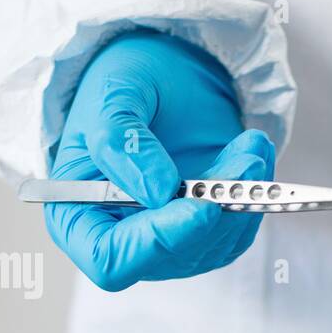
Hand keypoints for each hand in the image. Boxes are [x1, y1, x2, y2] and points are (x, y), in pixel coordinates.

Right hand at [45, 30, 273, 291]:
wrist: (167, 73)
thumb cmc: (128, 82)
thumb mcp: (113, 93)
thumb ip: (122, 141)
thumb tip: (158, 193)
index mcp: (77, 215)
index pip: (111, 259)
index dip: (155, 243)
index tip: (198, 207)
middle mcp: (122, 239)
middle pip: (172, 256)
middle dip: (214, 210)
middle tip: (246, 160)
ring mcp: (167, 242)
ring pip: (213, 245)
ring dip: (239, 197)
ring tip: (252, 145)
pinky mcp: (206, 234)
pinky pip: (237, 231)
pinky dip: (252, 195)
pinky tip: (253, 153)